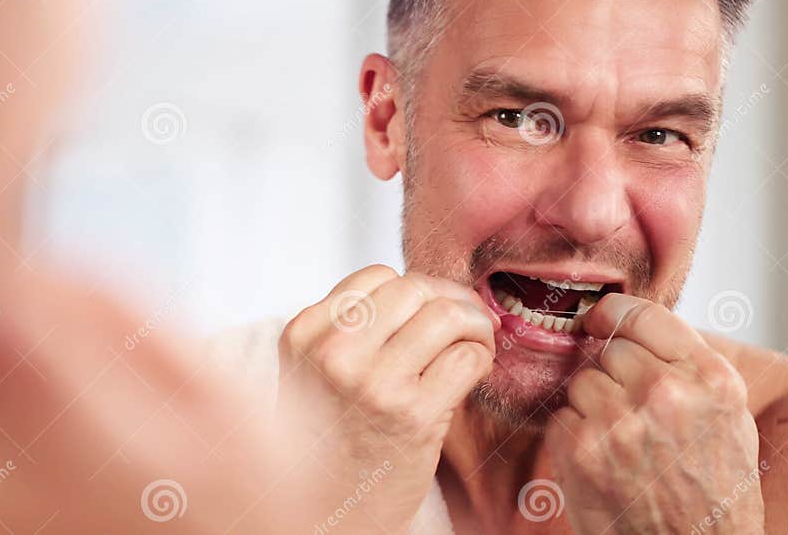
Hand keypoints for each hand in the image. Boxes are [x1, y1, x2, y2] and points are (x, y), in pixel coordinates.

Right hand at [276, 265, 498, 533]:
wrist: (330, 512)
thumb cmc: (331, 438)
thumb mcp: (316, 370)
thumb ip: (353, 327)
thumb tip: (431, 290)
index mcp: (305, 336)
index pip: (378, 276)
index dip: (417, 288)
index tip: (433, 307)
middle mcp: (334, 355)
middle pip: (416, 289)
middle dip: (453, 299)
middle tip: (468, 321)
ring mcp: (374, 384)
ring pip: (447, 315)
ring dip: (475, 324)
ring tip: (475, 342)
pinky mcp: (414, 415)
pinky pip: (468, 357)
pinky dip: (482, 357)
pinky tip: (474, 372)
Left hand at [544, 294, 763, 534]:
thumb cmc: (715, 490)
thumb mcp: (728, 414)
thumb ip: (688, 364)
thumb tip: (630, 323)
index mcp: (710, 378)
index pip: (643, 313)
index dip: (615, 314)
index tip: (603, 319)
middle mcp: (666, 392)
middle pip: (609, 348)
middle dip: (613, 374)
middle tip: (633, 412)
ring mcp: (620, 420)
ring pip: (581, 381)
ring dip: (592, 405)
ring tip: (622, 441)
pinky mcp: (581, 449)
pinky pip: (560, 416)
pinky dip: (573, 436)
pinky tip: (603, 462)